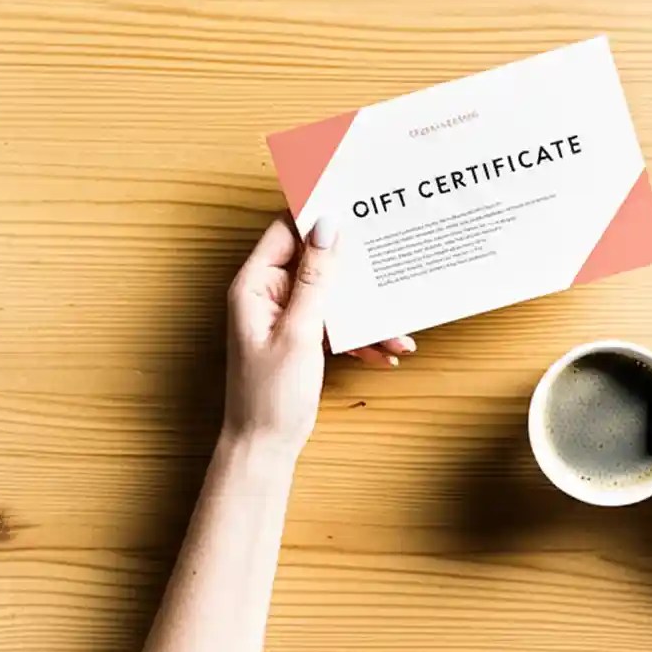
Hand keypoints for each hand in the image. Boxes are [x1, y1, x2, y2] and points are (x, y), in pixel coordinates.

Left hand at [222, 216, 414, 457]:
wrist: (265, 447)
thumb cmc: (270, 396)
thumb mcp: (300, 333)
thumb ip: (315, 279)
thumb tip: (327, 227)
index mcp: (255, 285)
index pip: (286, 230)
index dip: (318, 214)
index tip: (354, 204)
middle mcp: (269, 295)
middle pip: (317, 260)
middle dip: (355, 268)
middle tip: (388, 257)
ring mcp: (287, 316)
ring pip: (333, 295)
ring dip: (366, 311)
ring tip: (396, 329)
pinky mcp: (302, 337)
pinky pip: (336, 322)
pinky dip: (360, 335)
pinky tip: (384, 350)